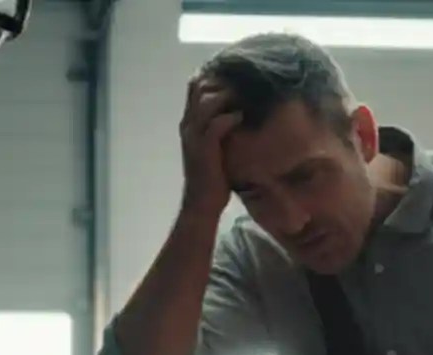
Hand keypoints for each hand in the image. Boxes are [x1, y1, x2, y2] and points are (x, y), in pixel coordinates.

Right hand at [178, 75, 242, 217]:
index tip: (233, 73)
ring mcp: (194, 136)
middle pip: (199, 88)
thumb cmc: (212, 178)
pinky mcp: (204, 148)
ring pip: (206, 101)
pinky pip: (216, 124)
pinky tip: (241, 117)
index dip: (212, 76)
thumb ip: (219, 130)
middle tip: (242, 80)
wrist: (201, 204)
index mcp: (189, 124)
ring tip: (244, 96)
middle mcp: (188, 126)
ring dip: (227, 95)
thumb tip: (237, 114)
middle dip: (221, 80)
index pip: (195, 88)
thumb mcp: (213, 148)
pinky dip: (230, 117)